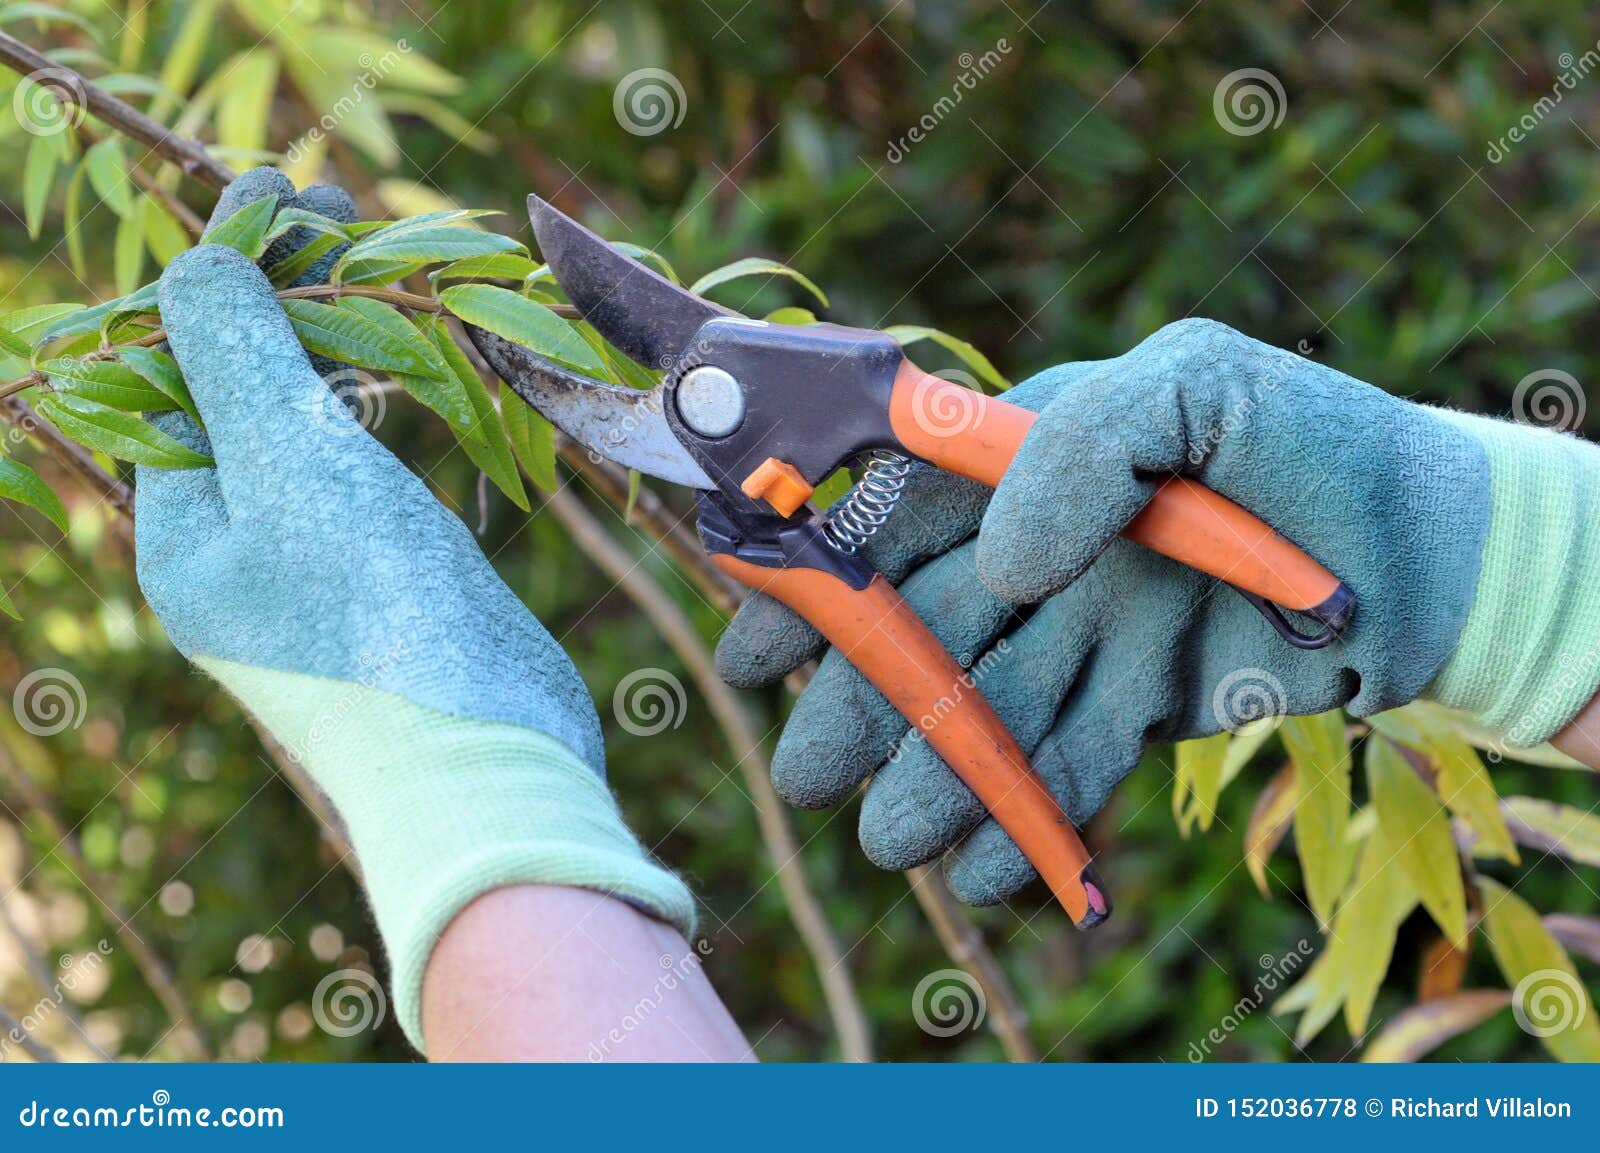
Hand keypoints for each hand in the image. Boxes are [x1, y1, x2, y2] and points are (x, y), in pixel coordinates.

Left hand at [136, 171, 690, 1047]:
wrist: (493, 759)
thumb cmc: (378, 619)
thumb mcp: (292, 468)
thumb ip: (236, 358)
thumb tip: (196, 259)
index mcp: (182, 534)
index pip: (176, 373)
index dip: (221, 276)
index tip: (280, 193)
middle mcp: (236, 552)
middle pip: (239, 394)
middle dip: (281, 301)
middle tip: (339, 217)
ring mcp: (314, 569)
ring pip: (306, 428)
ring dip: (331, 343)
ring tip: (374, 265)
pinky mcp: (388, 579)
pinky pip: (362, 470)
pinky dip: (377, 405)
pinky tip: (407, 363)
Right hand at [717, 318, 1508, 904]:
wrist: (1434, 557)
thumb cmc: (1317, 446)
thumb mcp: (1201, 387)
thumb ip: (1080, 447)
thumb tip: (1004, 566)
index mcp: (1024, 462)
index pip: (889, 518)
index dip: (816, 583)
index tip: (756, 646)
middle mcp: (1040, 551)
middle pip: (920, 634)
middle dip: (857, 707)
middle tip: (808, 775)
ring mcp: (1081, 635)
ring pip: (981, 715)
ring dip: (931, 782)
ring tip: (892, 841)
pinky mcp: (1131, 709)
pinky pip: (1060, 770)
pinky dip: (1021, 824)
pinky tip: (983, 869)